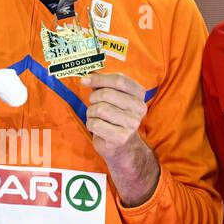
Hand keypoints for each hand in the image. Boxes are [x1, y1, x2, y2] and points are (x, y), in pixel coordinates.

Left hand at [83, 72, 158, 205]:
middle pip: (106, 94)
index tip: (84, 80)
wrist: (123, 147)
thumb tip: (86, 76)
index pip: (119, 80)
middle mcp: (139, 108)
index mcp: (139, 95)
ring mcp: (131, 124)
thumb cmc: (114, 117)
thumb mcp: (113, 97)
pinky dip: (91, 125)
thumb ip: (102, 84)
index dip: (99, 78)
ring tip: (97, 118)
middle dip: (93, 98)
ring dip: (91, 113)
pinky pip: (95, 124)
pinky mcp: (121, 138)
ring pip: (99, 109)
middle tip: (94, 105)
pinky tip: (98, 128)